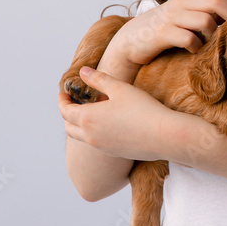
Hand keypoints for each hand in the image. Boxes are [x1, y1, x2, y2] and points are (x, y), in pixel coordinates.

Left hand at [59, 66, 178, 161]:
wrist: (163, 136)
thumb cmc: (142, 109)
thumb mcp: (119, 88)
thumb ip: (98, 79)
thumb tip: (82, 72)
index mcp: (88, 118)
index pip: (65, 110)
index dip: (62, 100)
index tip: (64, 92)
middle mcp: (91, 136)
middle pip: (68, 127)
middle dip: (67, 114)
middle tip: (73, 102)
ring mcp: (102, 147)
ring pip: (81, 137)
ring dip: (80, 124)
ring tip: (91, 110)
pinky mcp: (114, 153)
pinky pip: (96, 143)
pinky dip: (93, 132)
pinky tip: (108, 122)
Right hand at [109, 0, 226, 66]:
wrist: (131, 39)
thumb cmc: (165, 30)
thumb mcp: (186, 15)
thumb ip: (206, 12)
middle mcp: (183, 2)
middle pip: (217, 2)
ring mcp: (172, 16)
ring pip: (206, 21)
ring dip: (212, 36)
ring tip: (207, 45)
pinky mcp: (162, 33)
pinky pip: (189, 38)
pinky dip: (196, 47)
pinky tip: (193, 50)